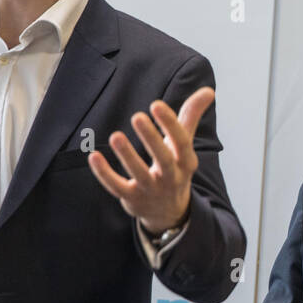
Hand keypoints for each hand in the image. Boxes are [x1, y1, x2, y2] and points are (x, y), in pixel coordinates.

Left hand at [88, 86, 213, 232]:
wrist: (168, 211)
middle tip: (137, 116)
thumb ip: (192, 116)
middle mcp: (171, 177)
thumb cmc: (174, 167)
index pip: (181, 142)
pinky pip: (117, 187)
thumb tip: (208, 91)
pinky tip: (94, 157)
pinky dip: (105, 174)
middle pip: (163, 159)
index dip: (170, 123)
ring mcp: (151, 190)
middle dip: (151, 138)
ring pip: (139, 174)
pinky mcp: (132, 199)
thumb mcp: (184, 144)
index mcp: (186, 161)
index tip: (156, 104)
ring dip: (127, 156)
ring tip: (115, 136)